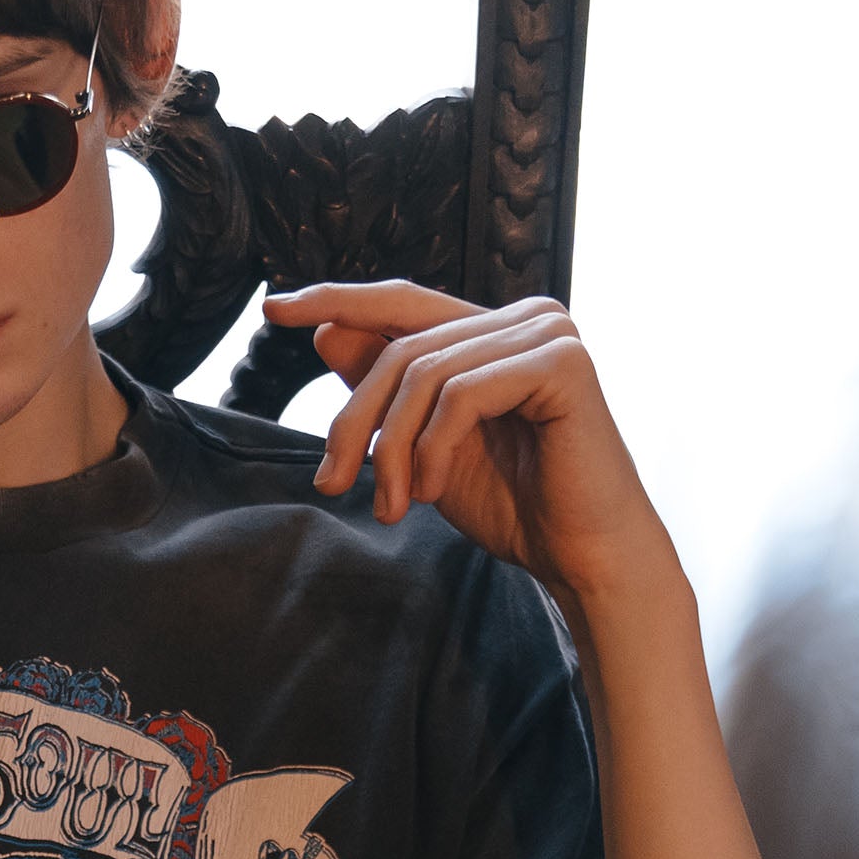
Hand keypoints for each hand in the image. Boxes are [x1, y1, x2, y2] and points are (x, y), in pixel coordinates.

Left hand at [263, 282, 675, 616]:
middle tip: (331, 481)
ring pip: (425, 373)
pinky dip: (433, 448)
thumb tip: (326, 331)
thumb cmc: (515, 506)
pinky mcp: (563, 364)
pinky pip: (462, 394)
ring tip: (393, 504)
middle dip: (354, 421)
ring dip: (392, 448)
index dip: (336, 299)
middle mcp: (526, 317)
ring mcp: (549, 334)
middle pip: (402, 348)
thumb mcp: (426, 446)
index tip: (274, 309)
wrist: (585, 560)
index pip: (401, 301)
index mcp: (494, 330)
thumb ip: (387, 390)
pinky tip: (432, 491)